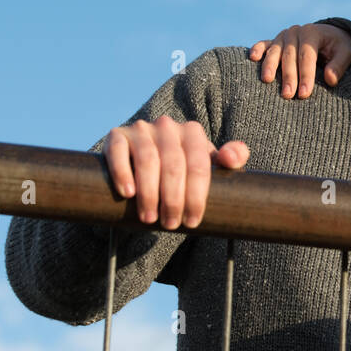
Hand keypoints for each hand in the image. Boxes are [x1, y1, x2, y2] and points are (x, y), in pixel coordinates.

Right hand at [103, 117, 249, 229]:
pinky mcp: (117, 135)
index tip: (192, 221)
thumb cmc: (182, 169)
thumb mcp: (208, 165)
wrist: (142, 163)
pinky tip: (128, 194)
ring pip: (148, 160)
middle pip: (174, 165)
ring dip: (149, 193)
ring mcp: (141, 128)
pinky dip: (123, 173)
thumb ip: (231, 158)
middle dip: (173, 199)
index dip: (197, 196)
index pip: (199, 165)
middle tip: (170, 224)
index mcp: (193, 132)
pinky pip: (119, 153)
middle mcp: (167, 126)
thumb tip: (232, 158)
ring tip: (149, 218)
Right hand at [248, 23, 350, 97]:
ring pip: (275, 51)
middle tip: (287, 95)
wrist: (329, 36)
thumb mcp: (346, 53)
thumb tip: (330, 79)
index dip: (306, 75)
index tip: (304, 93)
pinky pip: (264, 44)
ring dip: (270, 65)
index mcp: (312, 33)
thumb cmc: (338, 48)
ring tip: (267, 80)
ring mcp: (283, 36)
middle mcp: (296, 32)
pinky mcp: (274, 41)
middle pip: (290, 56)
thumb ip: (339, 65)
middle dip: (289, 76)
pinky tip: (252, 58)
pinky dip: (257, 49)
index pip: (307, 56)